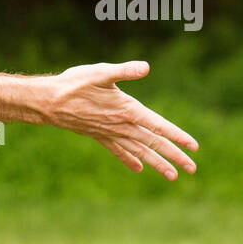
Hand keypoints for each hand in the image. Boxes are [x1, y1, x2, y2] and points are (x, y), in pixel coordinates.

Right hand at [45, 61, 198, 179]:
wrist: (48, 102)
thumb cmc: (74, 84)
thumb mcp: (101, 72)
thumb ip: (125, 71)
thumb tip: (145, 67)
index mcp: (128, 110)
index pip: (159, 126)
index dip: (178, 136)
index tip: (194, 147)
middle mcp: (122, 126)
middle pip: (154, 144)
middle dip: (174, 156)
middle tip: (192, 169)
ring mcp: (111, 134)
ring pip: (140, 152)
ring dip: (157, 164)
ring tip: (172, 176)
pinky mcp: (100, 136)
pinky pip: (119, 151)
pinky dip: (130, 160)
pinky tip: (139, 169)